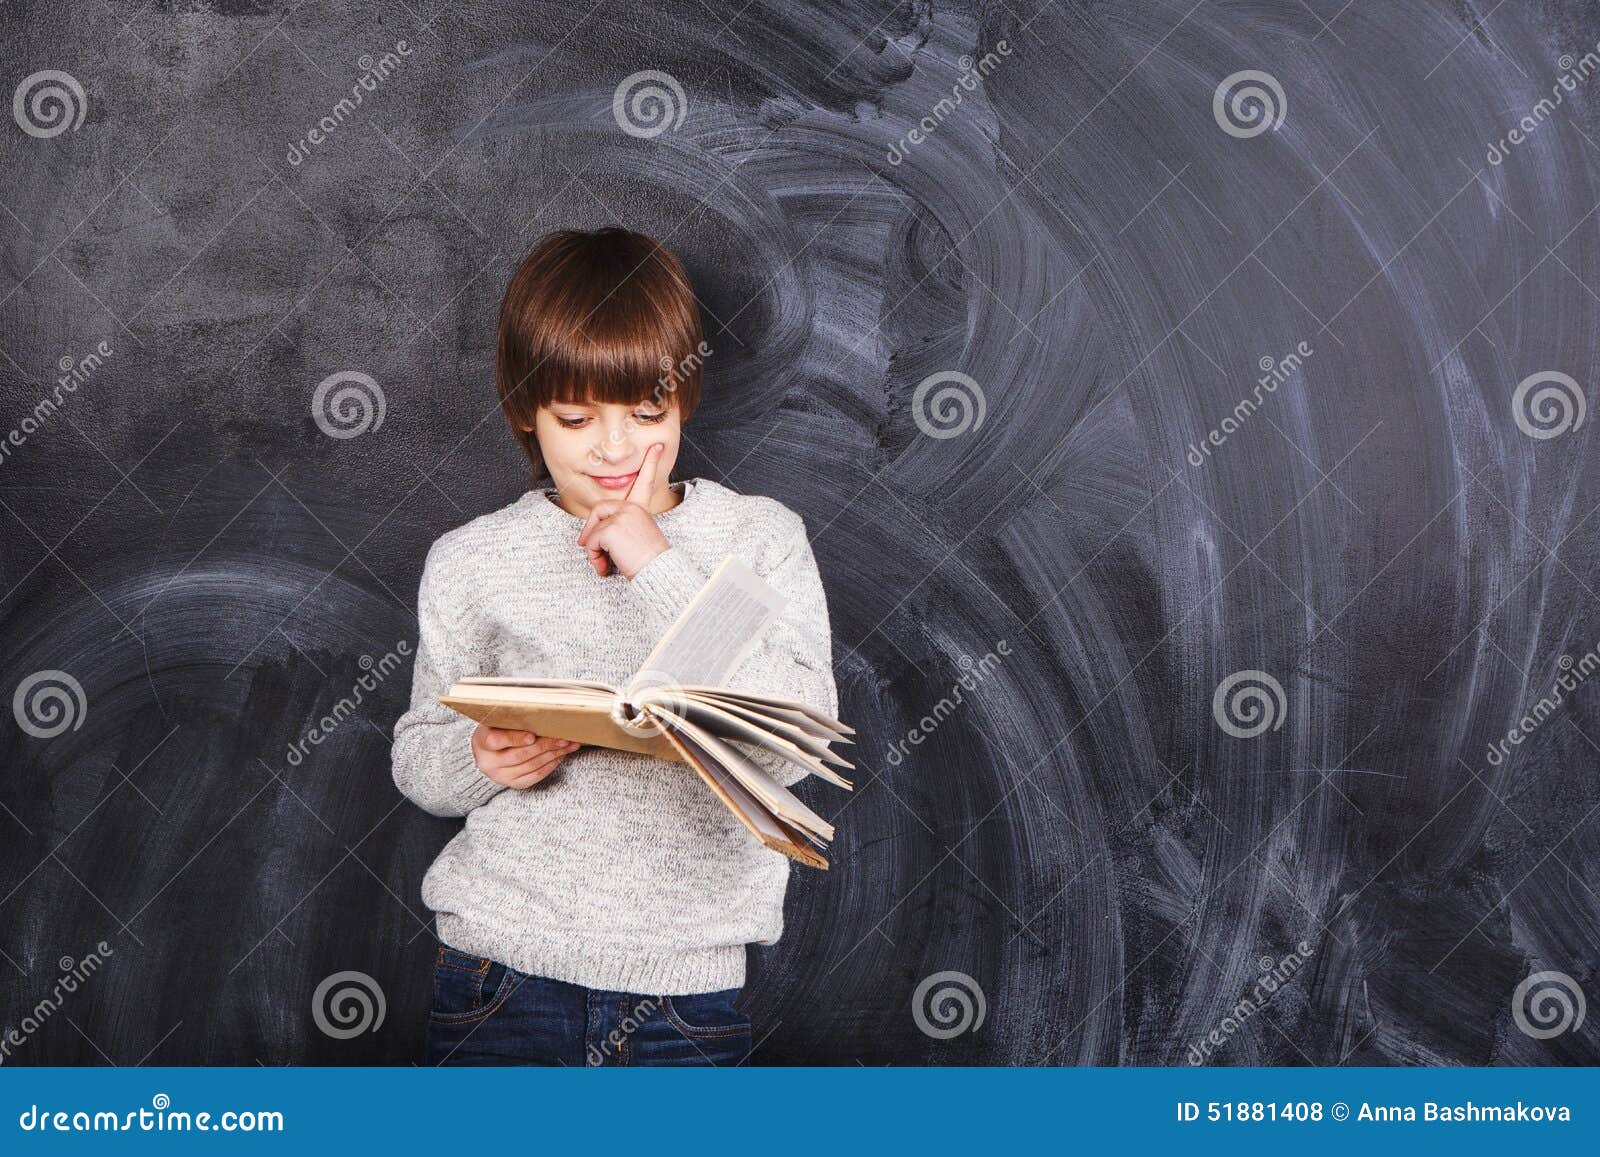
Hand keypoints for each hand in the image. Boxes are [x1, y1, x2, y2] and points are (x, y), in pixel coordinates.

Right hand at [471, 724, 578, 787]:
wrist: (488, 752)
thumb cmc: (497, 729)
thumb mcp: (497, 720)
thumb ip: (512, 716)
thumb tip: (538, 707)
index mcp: (482, 742)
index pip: (497, 741)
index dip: (515, 739)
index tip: (532, 735)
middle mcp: (488, 763)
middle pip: (519, 755)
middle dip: (544, 745)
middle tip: (562, 737)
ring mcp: (501, 776)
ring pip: (531, 766)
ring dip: (553, 754)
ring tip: (568, 744)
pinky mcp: (513, 783)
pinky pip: (535, 776)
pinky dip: (550, 765)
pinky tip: (560, 755)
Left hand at [575, 442, 670, 577]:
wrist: (657, 575)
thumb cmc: (648, 565)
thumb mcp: (635, 542)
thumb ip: (619, 532)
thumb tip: (590, 539)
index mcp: (641, 510)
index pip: (646, 482)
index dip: (651, 463)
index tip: (657, 446)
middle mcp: (633, 508)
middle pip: (598, 510)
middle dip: (588, 531)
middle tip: (586, 548)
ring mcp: (622, 515)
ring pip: (592, 530)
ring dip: (593, 552)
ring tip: (606, 565)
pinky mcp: (612, 527)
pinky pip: (590, 541)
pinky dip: (593, 557)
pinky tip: (606, 567)